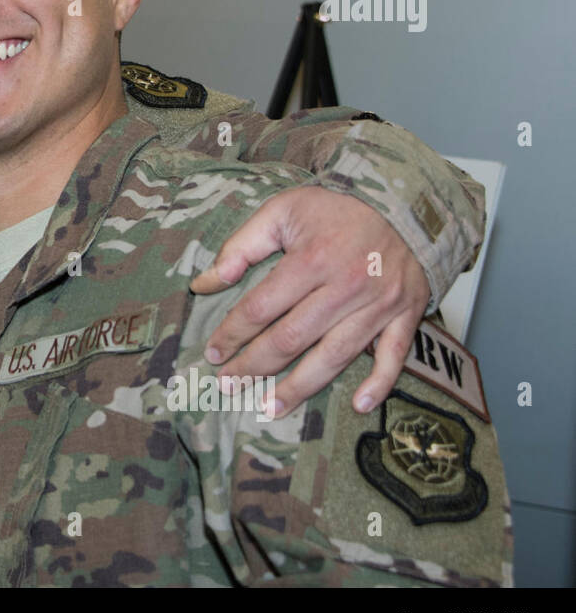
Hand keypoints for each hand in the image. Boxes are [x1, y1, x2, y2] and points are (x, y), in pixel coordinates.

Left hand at [190, 186, 429, 416]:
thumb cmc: (335, 209)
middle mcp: (347, 285)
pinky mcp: (407, 315)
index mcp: (312, 259)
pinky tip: (357, 405)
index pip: (261, 308)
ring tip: (269, 408)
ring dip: (300, 387)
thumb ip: (241, 246)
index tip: (213, 352)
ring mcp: (379, 304)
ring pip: (334, 356)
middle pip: (292, 338)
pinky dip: (379, 384)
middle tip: (229, 384)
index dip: (232, 333)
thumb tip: (206, 283)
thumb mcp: (282, 211)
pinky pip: (394, 356)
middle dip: (255, 365)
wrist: (402, 204)